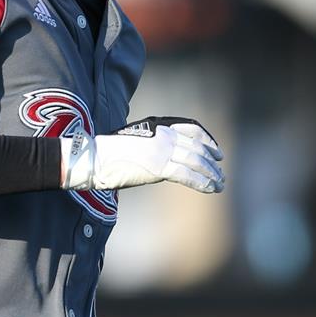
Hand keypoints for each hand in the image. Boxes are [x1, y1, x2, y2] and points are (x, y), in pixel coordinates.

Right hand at [62, 116, 224, 193]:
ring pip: (196, 161)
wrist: (95, 158)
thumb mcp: (136, 142)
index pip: (192, 129)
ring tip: (219, 184)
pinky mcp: (159, 167)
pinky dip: (202, 182)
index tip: (216, 152)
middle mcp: (164, 136)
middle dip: (211, 162)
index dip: (207, 140)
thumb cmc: (109, 153)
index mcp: (158, 127)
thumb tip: (165, 159)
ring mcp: (162, 150)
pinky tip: (210, 189)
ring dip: (211, 174)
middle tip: (220, 173)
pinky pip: (188, 175)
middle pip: (197, 147)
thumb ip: (153, 146)